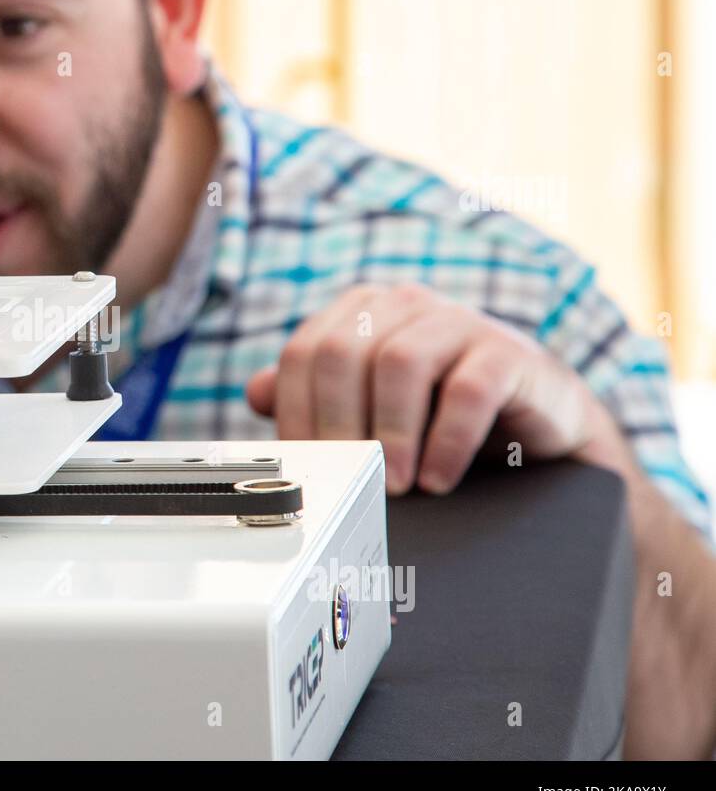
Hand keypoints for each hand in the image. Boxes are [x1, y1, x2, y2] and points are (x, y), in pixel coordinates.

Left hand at [245, 284, 611, 494]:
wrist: (534, 427)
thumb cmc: (439, 415)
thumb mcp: (371, 407)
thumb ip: (314, 396)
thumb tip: (255, 393)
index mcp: (360, 312)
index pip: (303, 353)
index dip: (295, 413)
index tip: (309, 466)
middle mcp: (405, 305)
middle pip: (342, 353)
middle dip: (339, 425)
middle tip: (352, 480)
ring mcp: (459, 320)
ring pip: (400, 363)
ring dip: (391, 434)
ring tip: (397, 486)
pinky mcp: (509, 352)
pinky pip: (468, 389)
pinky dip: (446, 441)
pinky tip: (438, 479)